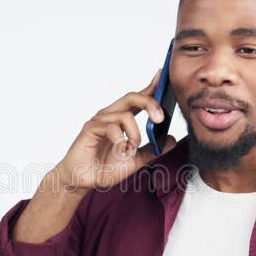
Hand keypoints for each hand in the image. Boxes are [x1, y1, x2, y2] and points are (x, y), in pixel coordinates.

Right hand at [52, 69, 176, 192]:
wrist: (83, 180)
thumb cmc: (104, 168)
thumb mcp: (136, 160)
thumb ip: (153, 149)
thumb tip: (172, 139)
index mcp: (121, 119)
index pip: (138, 99)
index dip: (150, 86)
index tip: (162, 75)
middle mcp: (110, 115)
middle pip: (132, 97)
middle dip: (149, 103)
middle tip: (160, 119)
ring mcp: (100, 121)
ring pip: (125, 115)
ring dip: (134, 134)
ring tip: (130, 150)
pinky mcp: (91, 128)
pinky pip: (111, 127)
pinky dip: (121, 140)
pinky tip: (120, 151)